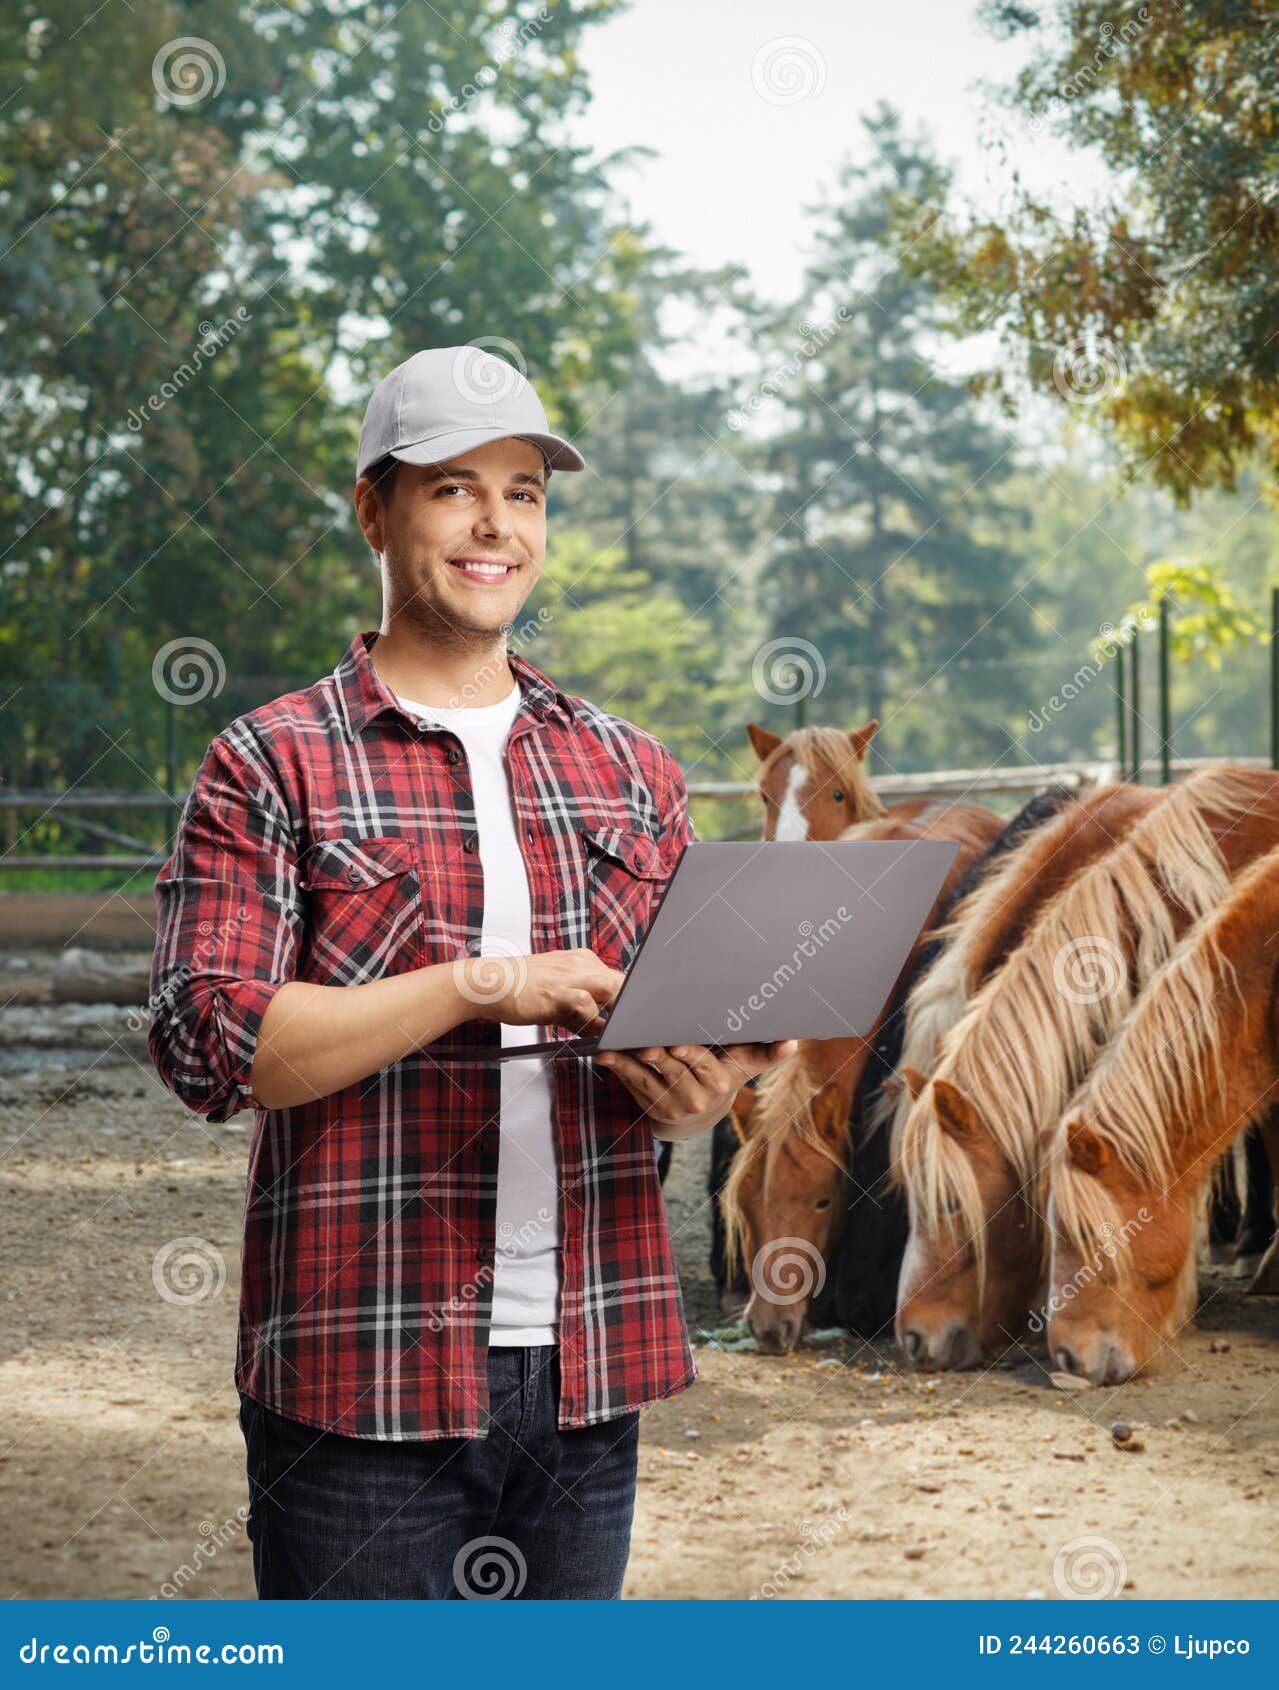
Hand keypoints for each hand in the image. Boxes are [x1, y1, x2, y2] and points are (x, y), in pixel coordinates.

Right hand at [456, 948, 623, 1034]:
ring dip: (618, 1016)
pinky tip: (591, 1035)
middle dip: (631, 1009)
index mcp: (583, 961)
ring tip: (618, 1035)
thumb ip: (582, 1013)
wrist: (488, 984)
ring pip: (614, 991)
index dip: (629, 1003)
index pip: (620, 980)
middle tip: (632, 1032)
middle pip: (624, 983)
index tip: (632, 1022)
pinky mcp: (559, 992)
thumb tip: (602, 1031)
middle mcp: (582, 963)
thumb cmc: (520, 991)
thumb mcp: (557, 998)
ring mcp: (572, 976)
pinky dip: (594, 1023)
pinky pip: (589, 1007)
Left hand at [596, 1039, 798, 1137]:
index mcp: (718, 1083)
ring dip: (628, 1062)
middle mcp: (693, 1097)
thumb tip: (794, 1042)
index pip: (702, 1066)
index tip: (676, 1044)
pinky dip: (617, 1069)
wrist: (700, 1113)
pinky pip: (630, 1085)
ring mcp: (668, 1103)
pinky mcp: (647, 1105)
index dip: (688, 1055)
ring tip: (614, 1046)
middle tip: (644, 1044)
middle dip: (657, 1057)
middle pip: (672, 1071)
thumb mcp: (745, 1065)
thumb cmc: (724, 1074)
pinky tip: (604, 1056)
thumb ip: (767, 1053)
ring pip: (646, 1079)